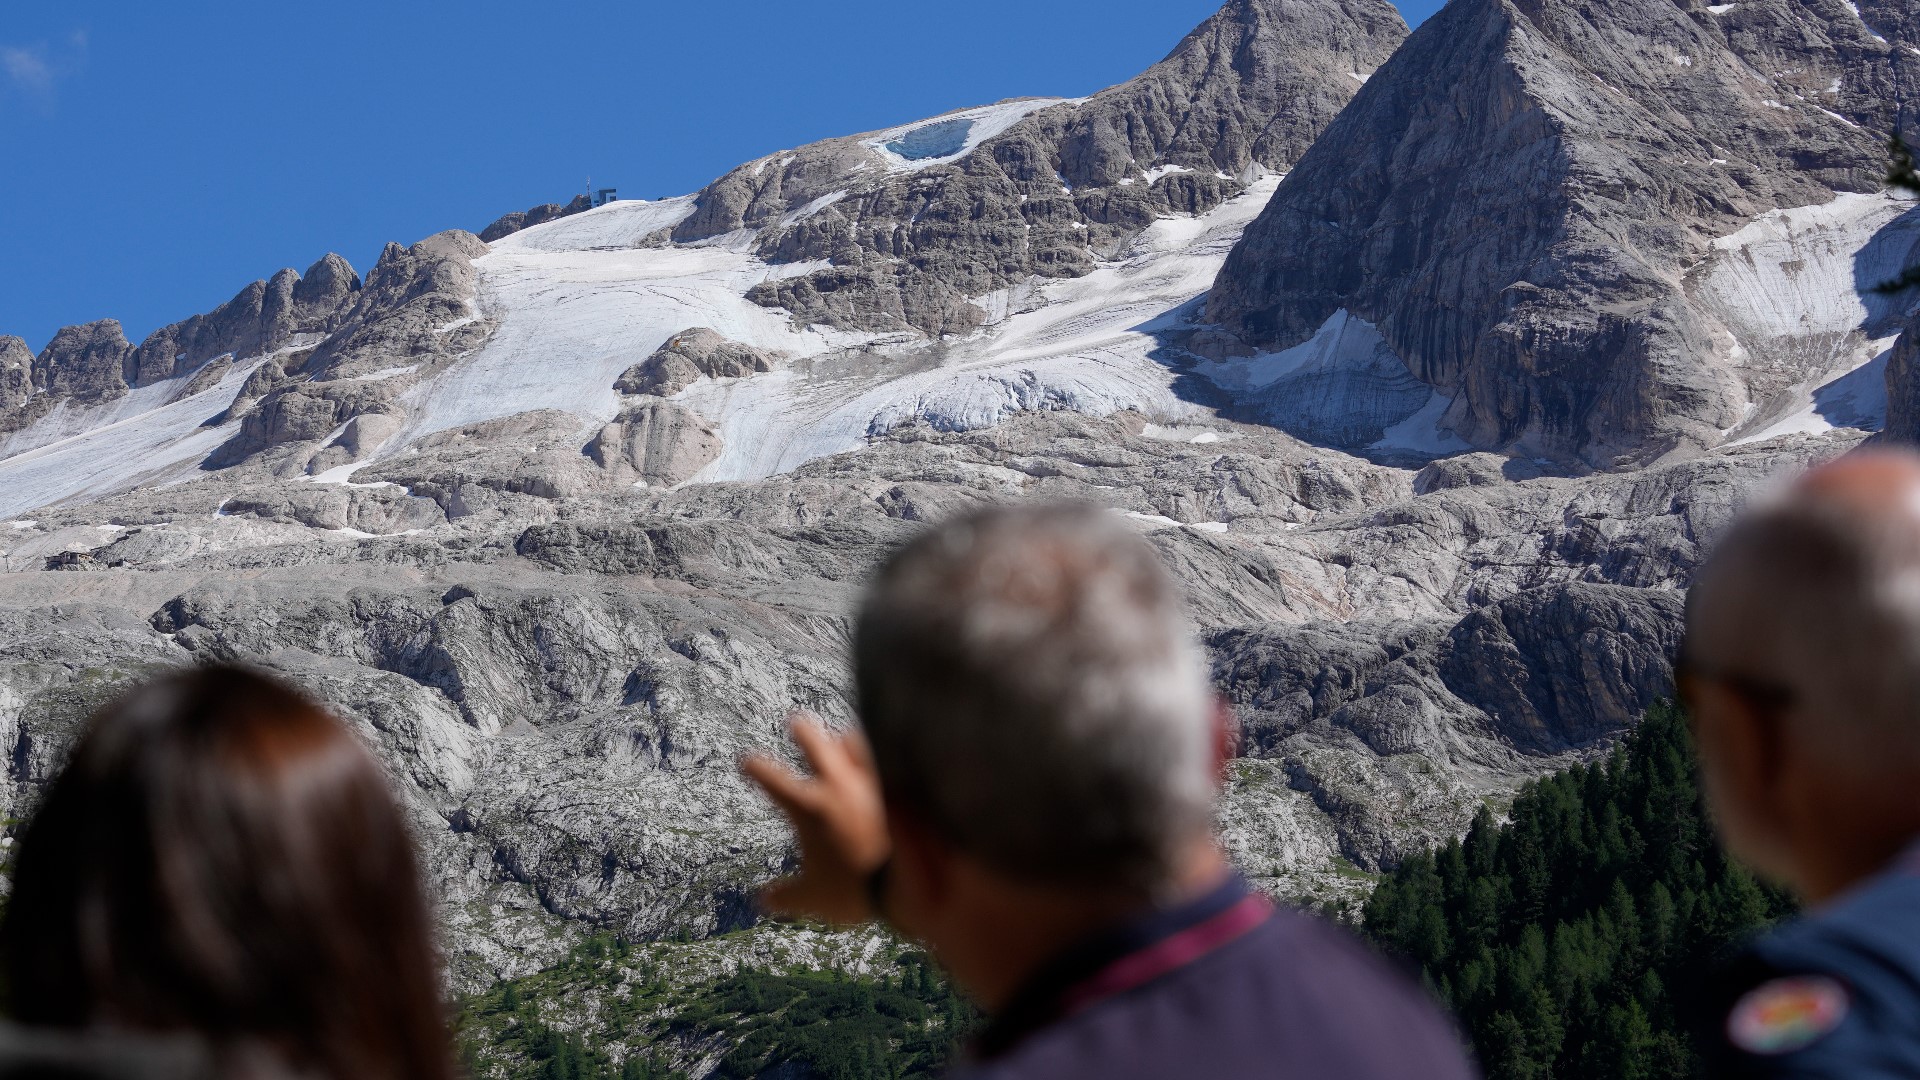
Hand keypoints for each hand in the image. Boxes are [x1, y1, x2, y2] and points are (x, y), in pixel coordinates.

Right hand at [741, 712, 890, 924]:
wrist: (911, 883)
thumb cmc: (857, 890)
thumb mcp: (813, 899)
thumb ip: (785, 897)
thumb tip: (763, 900)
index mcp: (809, 807)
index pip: (771, 778)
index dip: (754, 767)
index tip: (747, 761)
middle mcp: (837, 784)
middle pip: (814, 741)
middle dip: (802, 730)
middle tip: (796, 723)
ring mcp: (870, 781)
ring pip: (852, 740)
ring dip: (844, 740)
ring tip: (844, 738)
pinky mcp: (900, 786)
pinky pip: (887, 758)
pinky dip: (881, 756)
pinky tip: (885, 757)